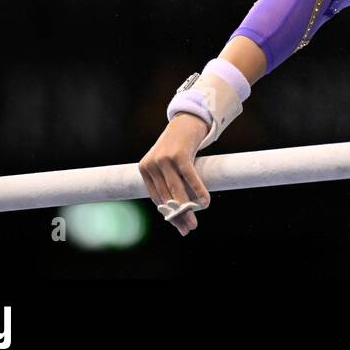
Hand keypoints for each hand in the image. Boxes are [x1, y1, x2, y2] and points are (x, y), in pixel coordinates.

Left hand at [139, 114, 210, 234]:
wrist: (187, 121)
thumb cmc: (180, 147)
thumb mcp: (169, 165)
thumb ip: (171, 183)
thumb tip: (182, 211)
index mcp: (145, 169)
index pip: (157, 199)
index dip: (169, 214)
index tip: (180, 227)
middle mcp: (151, 165)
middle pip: (166, 197)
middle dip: (178, 215)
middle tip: (189, 228)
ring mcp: (164, 159)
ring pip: (176, 190)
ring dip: (187, 208)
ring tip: (195, 222)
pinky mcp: (178, 154)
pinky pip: (189, 177)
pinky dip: (198, 190)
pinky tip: (205, 202)